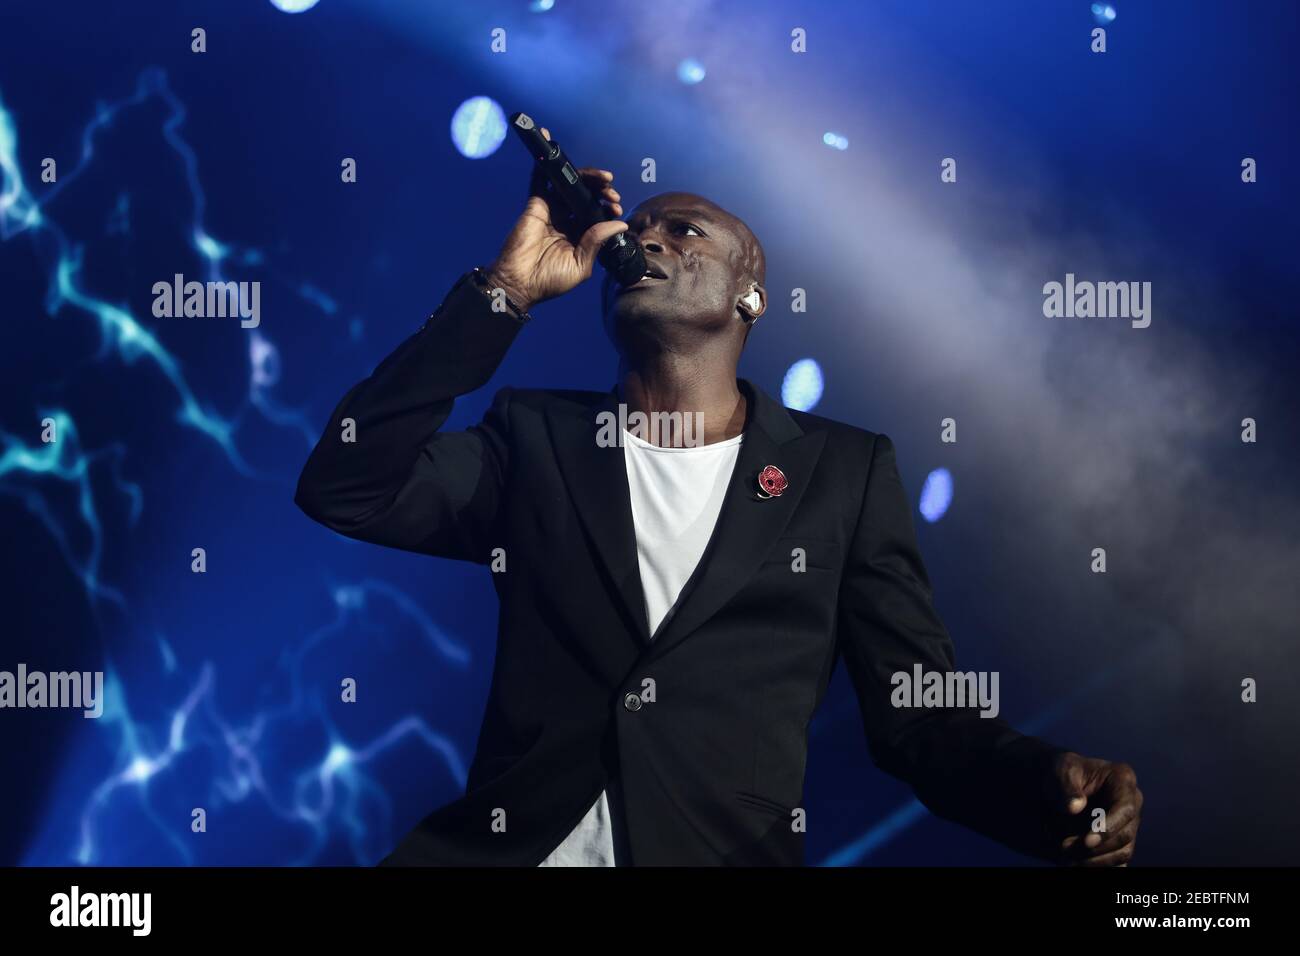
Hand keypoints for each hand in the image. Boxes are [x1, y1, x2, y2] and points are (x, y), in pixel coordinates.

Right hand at [485, 127, 626, 312]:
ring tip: (603, 177)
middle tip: (611, 191)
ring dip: (587, 176)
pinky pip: (541, 179)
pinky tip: (552, 146)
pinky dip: (545, 163)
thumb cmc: (549, 281)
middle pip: (586, 196)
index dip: (607, 206)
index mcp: (580, 236)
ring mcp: (551, 211)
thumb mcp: (580, 265)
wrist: (520, 283)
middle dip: (602, 190)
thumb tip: (619, 223)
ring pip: (569, 185)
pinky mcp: (535, 204)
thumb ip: (597, 241)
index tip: (615, 206)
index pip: (597, 213)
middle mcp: (567, 221)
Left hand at [1047, 751, 1143, 865]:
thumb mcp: (1060, 771)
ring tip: (1067, 858)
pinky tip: (1079, 864)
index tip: (1086, 841)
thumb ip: (1066, 786)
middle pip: (1125, 835)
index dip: (1108, 828)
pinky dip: (1100, 866)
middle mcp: (1132, 803)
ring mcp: (1129, 824)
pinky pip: (1118, 862)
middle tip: (1064, 848)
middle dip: (1095, 847)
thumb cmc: (1062, 773)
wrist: (1059, 786)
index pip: (1125, 809)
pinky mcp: (1121, 841)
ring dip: (1095, 860)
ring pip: (1123, 852)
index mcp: (1123, 779)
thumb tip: (1075, 807)